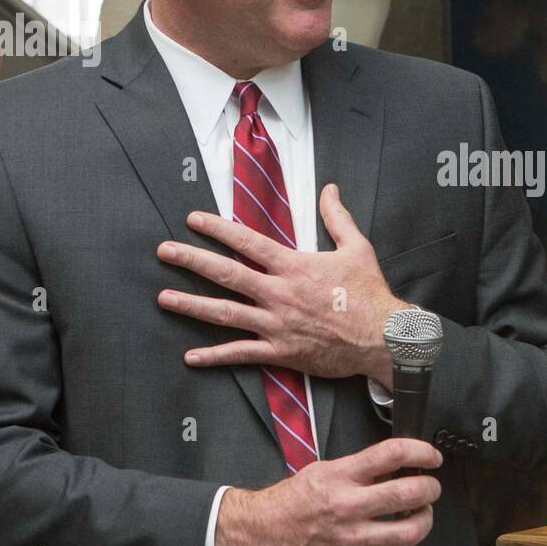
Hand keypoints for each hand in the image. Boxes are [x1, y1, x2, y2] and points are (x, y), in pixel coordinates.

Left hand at [156, 184, 407, 382]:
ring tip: (164, 298)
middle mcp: (279, 295)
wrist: (382, 337)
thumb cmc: (370, 293)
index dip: (218, 229)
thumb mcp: (357, 247)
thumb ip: (337, 217)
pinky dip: (215, 356)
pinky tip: (191, 356)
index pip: (248, 243)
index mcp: (294, 267)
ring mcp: (277, 325)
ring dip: (192, 305)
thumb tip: (329, 189)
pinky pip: (242, 354)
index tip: (193, 220)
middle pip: (227, 274)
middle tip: (165, 252)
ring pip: (226, 313)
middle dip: (192, 261)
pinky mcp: (281, 352)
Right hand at [214, 438, 448, 545]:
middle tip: (431, 486)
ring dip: (426, 519)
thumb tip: (396, 465)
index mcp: (341, 477)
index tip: (432, 456)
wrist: (256, 534)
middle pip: (408, 493)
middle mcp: (348, 507)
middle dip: (430, 487)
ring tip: (422, 514)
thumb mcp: (322, 471)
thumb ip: (359, 469)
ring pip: (409, 531)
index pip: (392, 454)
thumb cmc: (288, 501)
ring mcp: (351, 540)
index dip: (422, 451)